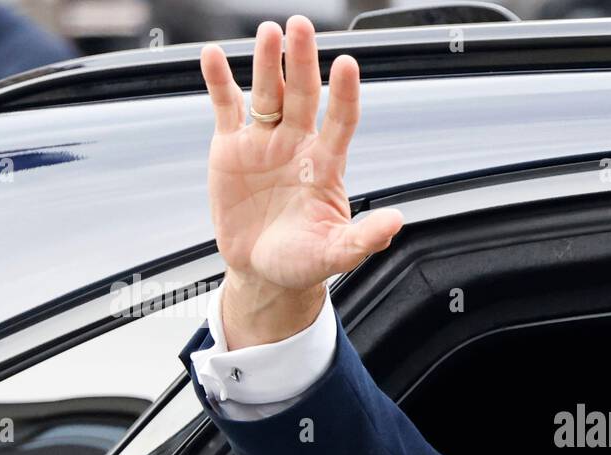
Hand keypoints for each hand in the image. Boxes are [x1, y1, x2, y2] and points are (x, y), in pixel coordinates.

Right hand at [200, 16, 403, 348]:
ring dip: (267, 62)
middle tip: (302, 26)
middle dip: (303, 62)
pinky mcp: (230, 148)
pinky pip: (225, 107)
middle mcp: (297, 145)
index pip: (341, 121)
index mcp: (326, 165)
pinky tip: (212, 55)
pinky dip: (219, 81)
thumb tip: (398, 222)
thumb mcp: (336, 254)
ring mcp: (264, 142)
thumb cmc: (304, 262)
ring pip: (266, 93)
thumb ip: (365, 238)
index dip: (344, 95)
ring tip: (269, 32)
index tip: (347, 65)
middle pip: (302, 95)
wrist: (263, 272)